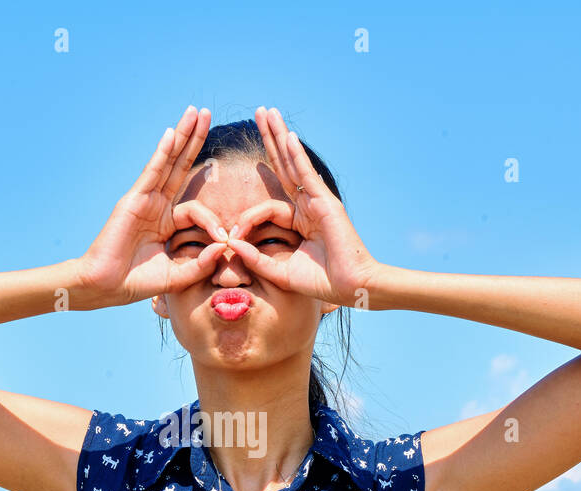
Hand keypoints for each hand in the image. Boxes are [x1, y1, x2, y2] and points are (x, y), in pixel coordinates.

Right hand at [74, 106, 228, 309]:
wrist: (106, 286)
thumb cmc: (137, 282)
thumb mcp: (178, 275)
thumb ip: (201, 263)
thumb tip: (225, 245)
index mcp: (166, 223)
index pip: (196, 210)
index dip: (213, 223)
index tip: (226, 239)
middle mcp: (156, 207)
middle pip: (180, 167)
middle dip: (195, 140)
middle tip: (206, 113)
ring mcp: (145, 200)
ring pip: (168, 163)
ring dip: (183, 136)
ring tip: (195, 112)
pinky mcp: (134, 200)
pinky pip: (152, 172)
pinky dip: (162, 152)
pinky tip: (172, 134)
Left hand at [224, 107, 381, 307]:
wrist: (351, 287)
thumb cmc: (321, 283)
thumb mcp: (279, 271)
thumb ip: (255, 258)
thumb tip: (230, 243)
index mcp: (299, 221)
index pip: (267, 207)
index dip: (246, 219)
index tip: (230, 237)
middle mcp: (308, 206)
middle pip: (283, 167)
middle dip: (269, 140)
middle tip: (258, 113)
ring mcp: (317, 201)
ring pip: (292, 164)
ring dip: (279, 136)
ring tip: (267, 112)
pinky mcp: (325, 202)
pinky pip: (306, 175)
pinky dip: (296, 155)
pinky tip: (286, 136)